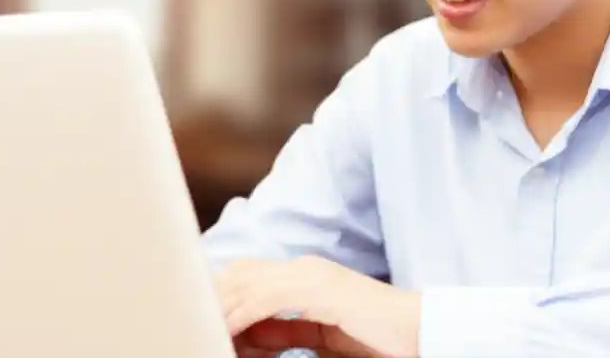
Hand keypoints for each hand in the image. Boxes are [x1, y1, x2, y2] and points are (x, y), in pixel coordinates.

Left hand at [215, 256, 420, 357]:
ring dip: (219, 307)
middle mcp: (303, 269)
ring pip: (246, 283)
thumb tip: (248, 338)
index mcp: (302, 277)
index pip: (245, 279)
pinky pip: (267, 298)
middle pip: (238, 275)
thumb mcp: (319, 339)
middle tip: (187, 323)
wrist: (422, 335)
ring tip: (198, 328)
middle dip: (209, 299)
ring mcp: (312, 276)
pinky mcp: (321, 290)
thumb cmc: (376, 341)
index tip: (196, 321)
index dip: (217, 298)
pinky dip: (240, 313)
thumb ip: (284, 333)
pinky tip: (223, 330)